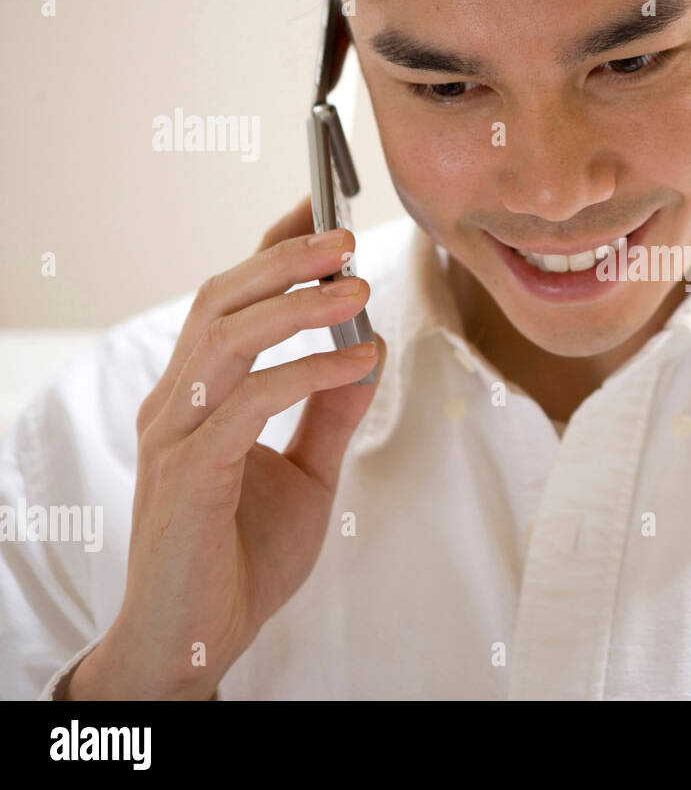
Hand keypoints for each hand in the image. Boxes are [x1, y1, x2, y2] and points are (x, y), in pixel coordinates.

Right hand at [66, 197, 384, 698]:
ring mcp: (173, 436)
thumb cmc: (242, 556)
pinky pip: (247, 403)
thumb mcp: (305, 474)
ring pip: (226, 340)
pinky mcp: (187, 475)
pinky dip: (306, 374)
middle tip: (345, 234)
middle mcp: (175, 403)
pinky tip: (357, 362)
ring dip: (296, 305)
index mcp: (198, 395)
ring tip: (357, 285)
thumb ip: (327, 414)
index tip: (319, 205)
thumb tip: (365, 355)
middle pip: (220, 302)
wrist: (197, 639)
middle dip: (283, 259)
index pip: (230, 300)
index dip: (272, 248)